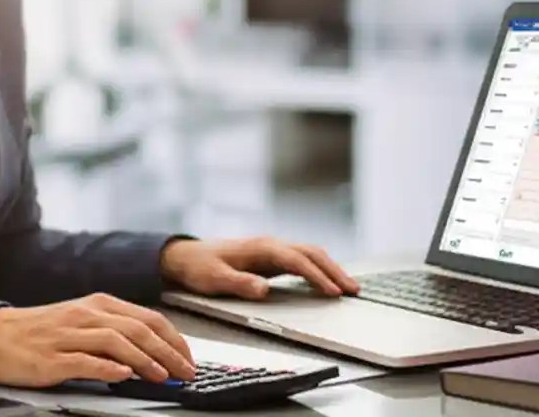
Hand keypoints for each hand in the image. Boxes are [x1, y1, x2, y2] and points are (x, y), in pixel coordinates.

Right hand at [0, 293, 195, 387]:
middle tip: (185, 372)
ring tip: (162, 376)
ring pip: (116, 342)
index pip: (149, 318)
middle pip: (138, 329)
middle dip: (168, 352)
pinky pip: (85, 361)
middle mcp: (87, 315)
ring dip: (145, 360)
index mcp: (99, 305)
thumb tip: (153, 353)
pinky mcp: (52, 358)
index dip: (174, 339)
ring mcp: (69, 336)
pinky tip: (124, 376)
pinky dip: (108, 368)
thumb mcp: (82, 322)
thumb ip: (115, 333)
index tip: (189, 358)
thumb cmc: (41, 331)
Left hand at [160, 237, 358, 299]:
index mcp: (260, 248)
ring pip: (310, 255)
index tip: (332, 292)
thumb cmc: (199, 267)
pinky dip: (320, 270)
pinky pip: (303, 261)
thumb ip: (239, 283)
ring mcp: (272, 250)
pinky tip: (328, 282)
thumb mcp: (214, 279)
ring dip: (331, 269)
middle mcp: (270, 245)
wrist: (185, 256)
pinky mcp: (271, 258)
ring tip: (349, 288)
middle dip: (334, 270)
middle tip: (353, 290)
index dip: (316, 276)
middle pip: (311, 253)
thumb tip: (264, 289)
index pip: (296, 260)